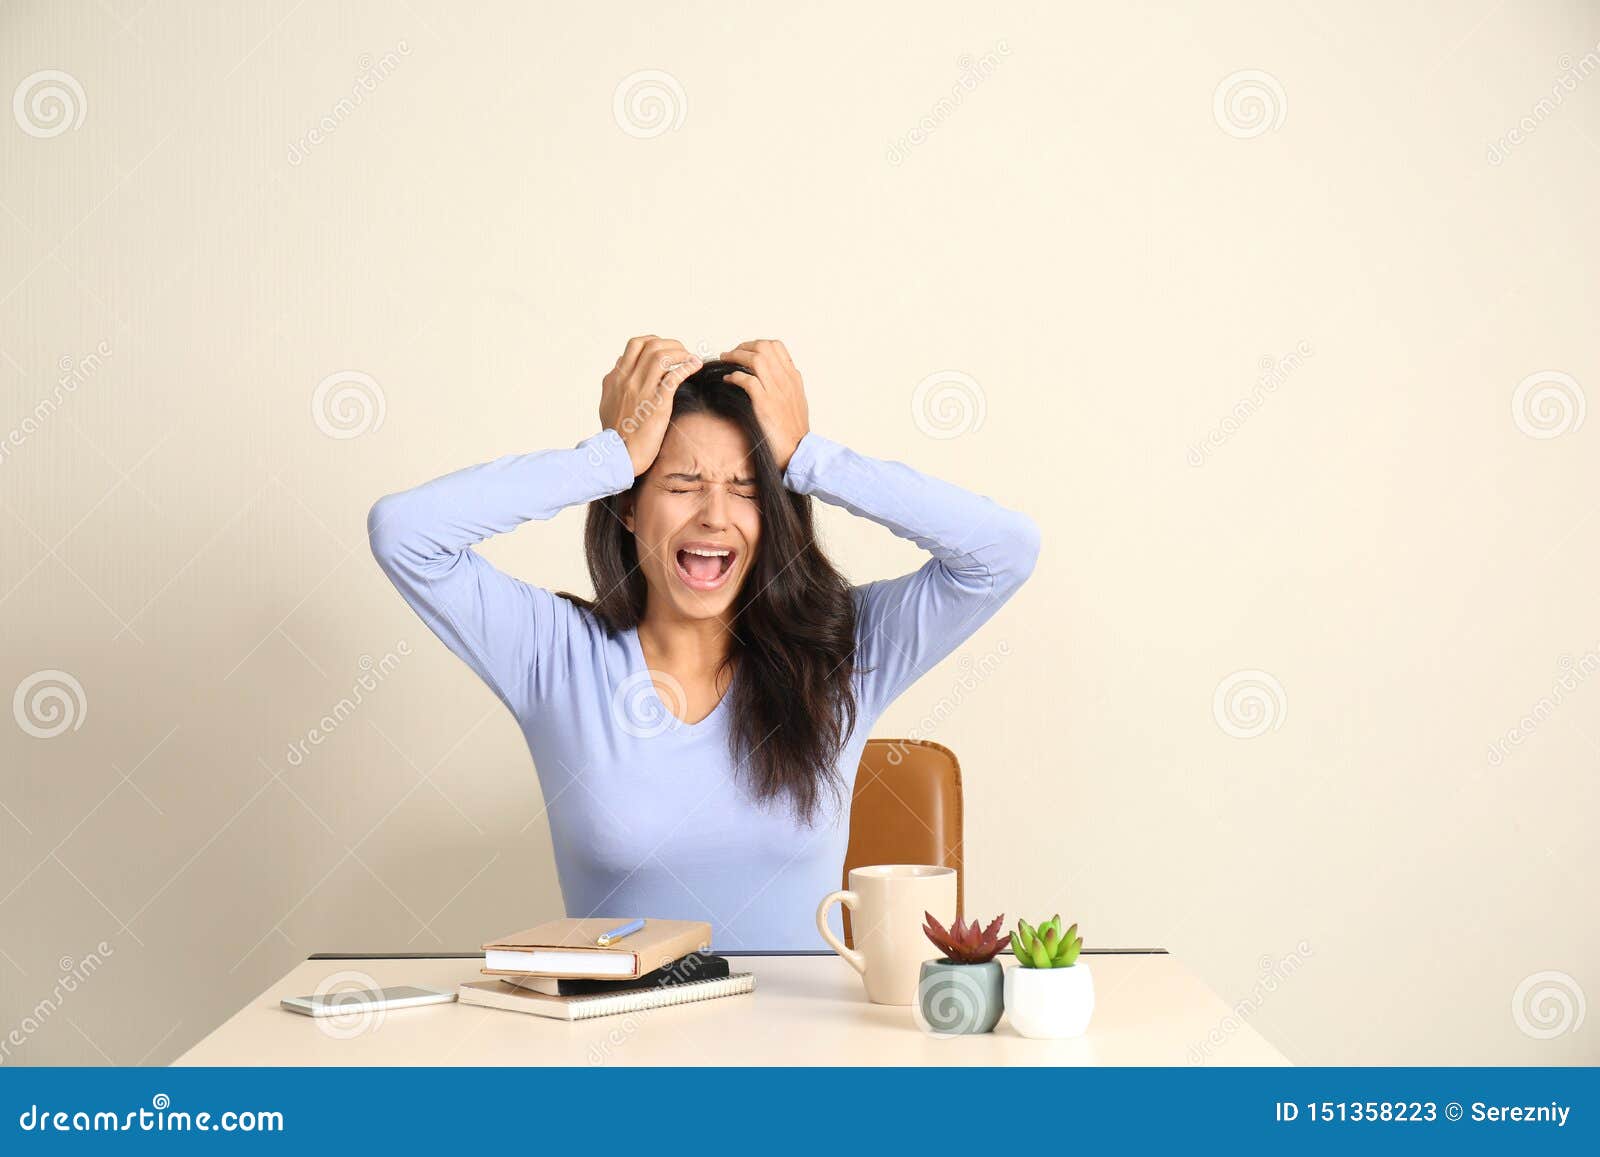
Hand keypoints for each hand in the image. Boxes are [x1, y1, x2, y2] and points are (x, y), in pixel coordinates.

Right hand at [599, 335, 701, 475]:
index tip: (667, 349)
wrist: (619, 454)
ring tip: (691, 359)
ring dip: (681, 353)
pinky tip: (696, 366)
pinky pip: (673, 376)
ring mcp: (641, 390)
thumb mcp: (607, 400)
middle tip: (683, 353)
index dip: (655, 341)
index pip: (636, 345)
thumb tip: (620, 363)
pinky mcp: (656, 403)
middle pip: (651, 345)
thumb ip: (614, 381)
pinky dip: (687, 367)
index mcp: (616, 377)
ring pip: (662, 356)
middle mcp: (627, 379)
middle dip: (672, 344)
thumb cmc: (616, 432)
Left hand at [718, 339, 809, 471]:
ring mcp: (776, 391)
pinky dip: (734, 376)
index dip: (756, 344)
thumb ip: (785, 385)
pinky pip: (747, 380)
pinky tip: (728, 380)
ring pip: (755, 359)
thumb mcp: (796, 401)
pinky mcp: (765, 404)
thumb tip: (771, 374)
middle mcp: (786, 380)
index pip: (776, 346)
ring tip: (725, 361)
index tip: (744, 350)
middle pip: (764, 347)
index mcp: (793, 378)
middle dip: (743, 347)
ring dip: (736, 356)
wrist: (798, 450)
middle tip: (730, 354)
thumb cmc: (794, 430)